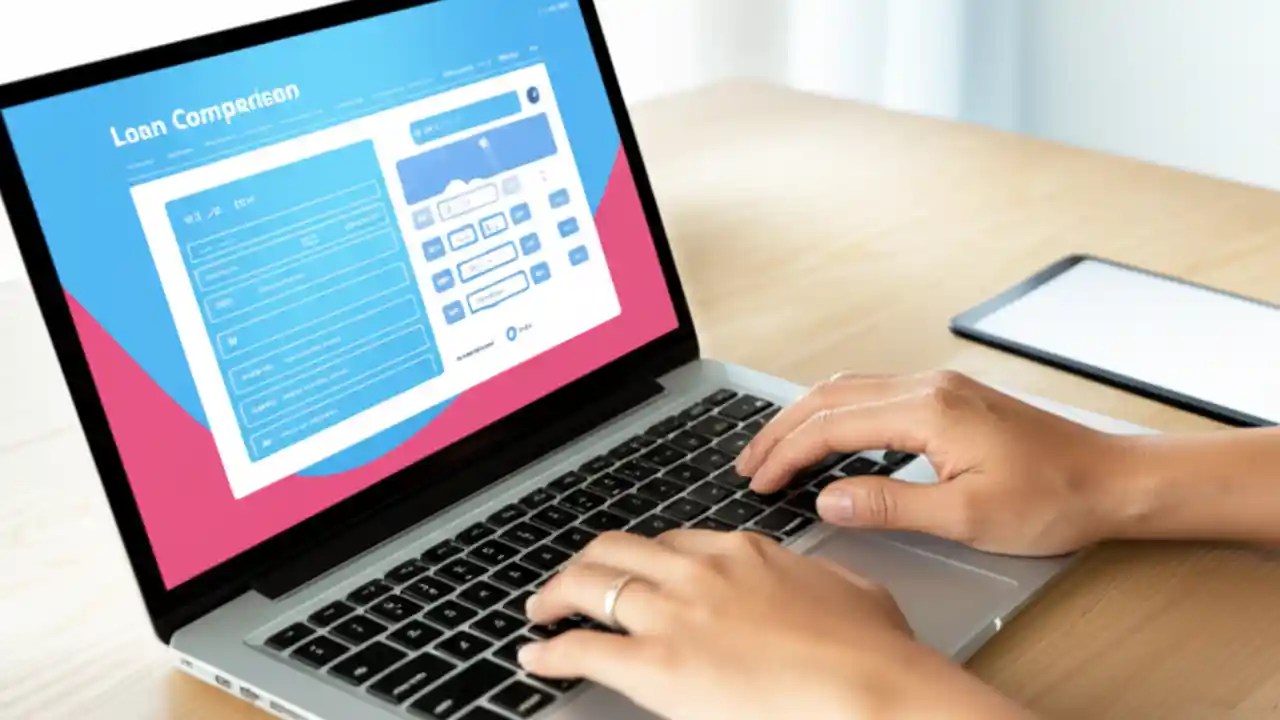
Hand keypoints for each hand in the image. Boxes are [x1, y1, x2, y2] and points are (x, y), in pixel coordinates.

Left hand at [519, 530, 1027, 719]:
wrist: (867, 687)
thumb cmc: (871, 651)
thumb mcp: (850, 590)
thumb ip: (815, 578)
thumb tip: (816, 581)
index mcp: (741, 552)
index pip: (670, 541)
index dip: (640, 556)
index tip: (631, 567)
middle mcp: (698, 571)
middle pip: (616, 551)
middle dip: (585, 562)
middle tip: (571, 579)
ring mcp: (674, 613)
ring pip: (588, 586)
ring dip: (555, 596)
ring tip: (540, 609)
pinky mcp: (655, 664)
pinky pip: (582, 649)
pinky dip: (550, 652)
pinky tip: (537, 657)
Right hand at [737, 370, 1128, 555]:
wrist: (1111, 479)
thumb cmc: (1052, 498)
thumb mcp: (966, 516)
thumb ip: (889, 504)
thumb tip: (827, 499)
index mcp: (927, 410)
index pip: (832, 426)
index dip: (787, 455)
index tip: (758, 481)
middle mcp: (927, 386)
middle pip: (828, 397)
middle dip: (780, 430)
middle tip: (747, 464)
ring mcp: (937, 386)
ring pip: (847, 389)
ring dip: (804, 417)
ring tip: (774, 450)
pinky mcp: (947, 397)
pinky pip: (871, 393)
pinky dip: (834, 413)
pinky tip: (827, 436)